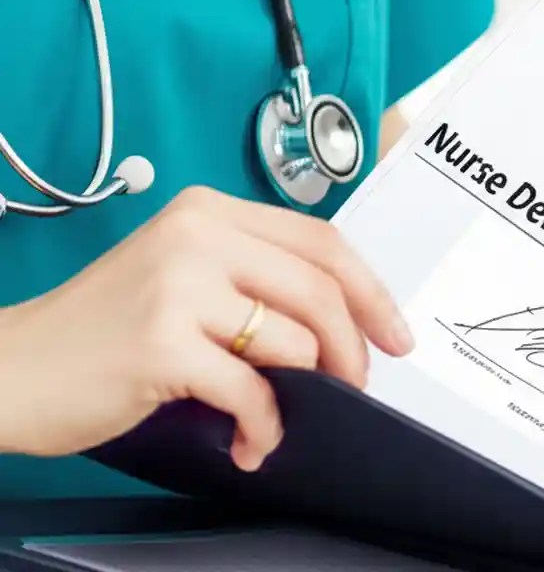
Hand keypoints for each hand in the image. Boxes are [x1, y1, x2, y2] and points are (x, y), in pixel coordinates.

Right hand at [0, 187, 412, 471]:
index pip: (324, 242)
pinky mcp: (163, 343)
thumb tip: (342, 320)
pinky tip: (249, 440)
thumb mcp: (182, 274)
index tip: (395, 333)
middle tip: (354, 386)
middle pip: (322, 291)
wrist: (12, 367)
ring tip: (278, 420)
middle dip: (353, 350)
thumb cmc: (100, 329)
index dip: (373, 292)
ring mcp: (178, 286)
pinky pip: (253, 390)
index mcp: (209, 212)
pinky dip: (263, 426)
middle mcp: (196, 236)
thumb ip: (253, 278)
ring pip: (296, 340)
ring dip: (307, 395)